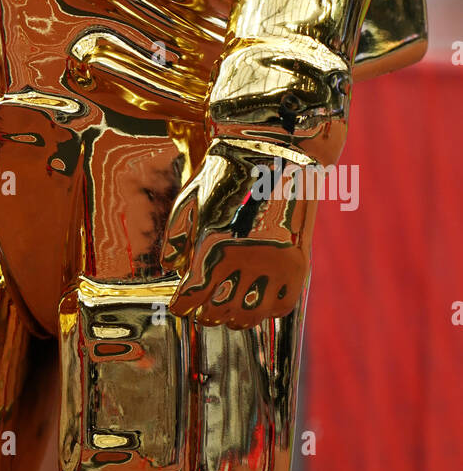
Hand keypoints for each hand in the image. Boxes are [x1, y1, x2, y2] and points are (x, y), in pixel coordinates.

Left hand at [161, 140, 314, 328]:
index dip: (183, 307)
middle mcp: (241, 261)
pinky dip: (267, 310)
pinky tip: (258, 299)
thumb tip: (172, 267)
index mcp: (211, 246)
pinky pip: (281, 307)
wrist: (277, 153)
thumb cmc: (227, 173)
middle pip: (218, 312)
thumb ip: (177, 236)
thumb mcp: (191, 198)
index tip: (181, 306)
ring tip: (229, 311)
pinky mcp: (297, 266)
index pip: (191, 298)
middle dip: (205, 314)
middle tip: (203, 310)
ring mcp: (272, 265)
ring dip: (235, 317)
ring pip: (249, 315)